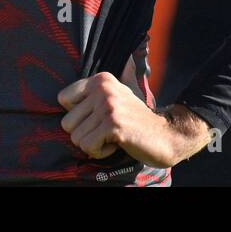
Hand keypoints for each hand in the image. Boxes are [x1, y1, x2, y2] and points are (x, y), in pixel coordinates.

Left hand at [57, 72, 212, 168]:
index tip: (97, 118)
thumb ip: (94, 93)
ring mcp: (108, 106)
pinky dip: (100, 152)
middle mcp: (103, 89)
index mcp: (101, 79)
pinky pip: (88, 147)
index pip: (63, 98)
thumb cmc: (136, 121)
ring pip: (76, 138)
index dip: (77, 116)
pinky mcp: (113, 125)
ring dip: (94, 144)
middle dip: (85, 133)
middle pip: (67, 123)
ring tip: (113, 136)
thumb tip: (75, 91)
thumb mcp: (116, 96)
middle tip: (107, 130)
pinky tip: (117, 144)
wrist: (167, 135)